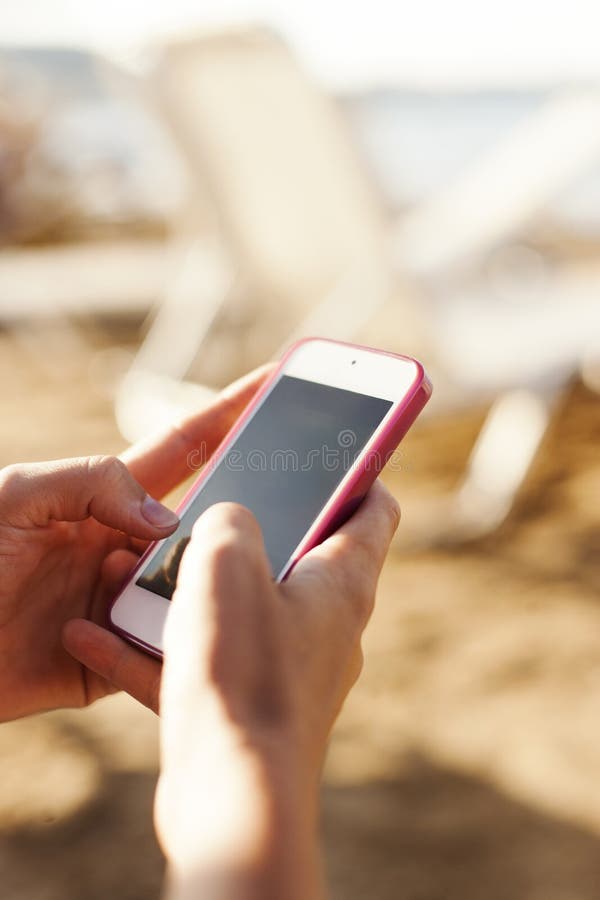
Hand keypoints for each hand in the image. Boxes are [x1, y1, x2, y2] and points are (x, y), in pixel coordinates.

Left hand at [0, 367, 269, 720]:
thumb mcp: (17, 494)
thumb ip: (95, 485)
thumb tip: (171, 523)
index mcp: (106, 499)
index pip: (186, 448)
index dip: (231, 413)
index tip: (279, 383)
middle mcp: (126, 548)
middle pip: (207, 522)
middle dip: (259, 503)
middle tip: (316, 488)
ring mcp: (123, 603)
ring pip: (197, 592)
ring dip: (224, 586)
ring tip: (261, 575)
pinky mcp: (111, 661)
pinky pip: (162, 656)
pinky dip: (181, 650)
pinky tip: (203, 642)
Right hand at [154, 482, 399, 898]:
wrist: (232, 796)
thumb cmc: (243, 671)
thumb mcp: (229, 562)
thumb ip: (230, 520)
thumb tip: (228, 518)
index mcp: (343, 581)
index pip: (374, 509)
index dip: (357, 472)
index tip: (326, 454)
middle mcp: (328, 625)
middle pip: (306, 556)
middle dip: (258, 527)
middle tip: (214, 503)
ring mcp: (292, 669)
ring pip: (245, 609)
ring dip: (195, 590)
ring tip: (140, 571)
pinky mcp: (252, 707)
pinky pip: (207, 661)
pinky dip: (163, 647)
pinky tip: (99, 637)